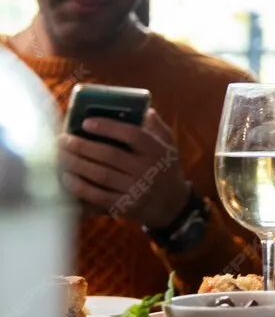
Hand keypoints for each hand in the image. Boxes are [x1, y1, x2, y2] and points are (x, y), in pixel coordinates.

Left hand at [58, 108, 191, 228]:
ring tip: (61, 155)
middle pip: (109, 155)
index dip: (108, 127)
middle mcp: (146, 169)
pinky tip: (68, 178)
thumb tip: (142, 110)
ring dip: (76, 164)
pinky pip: (97, 196)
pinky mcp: (124, 206)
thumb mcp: (169, 146)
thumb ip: (156, 127)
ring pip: (100, 175)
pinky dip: (80, 187)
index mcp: (157, 150)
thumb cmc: (165, 169)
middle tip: (63, 139)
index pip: (132, 135)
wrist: (171, 205)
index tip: (86, 122)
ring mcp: (135, 189)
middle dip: (82, 146)